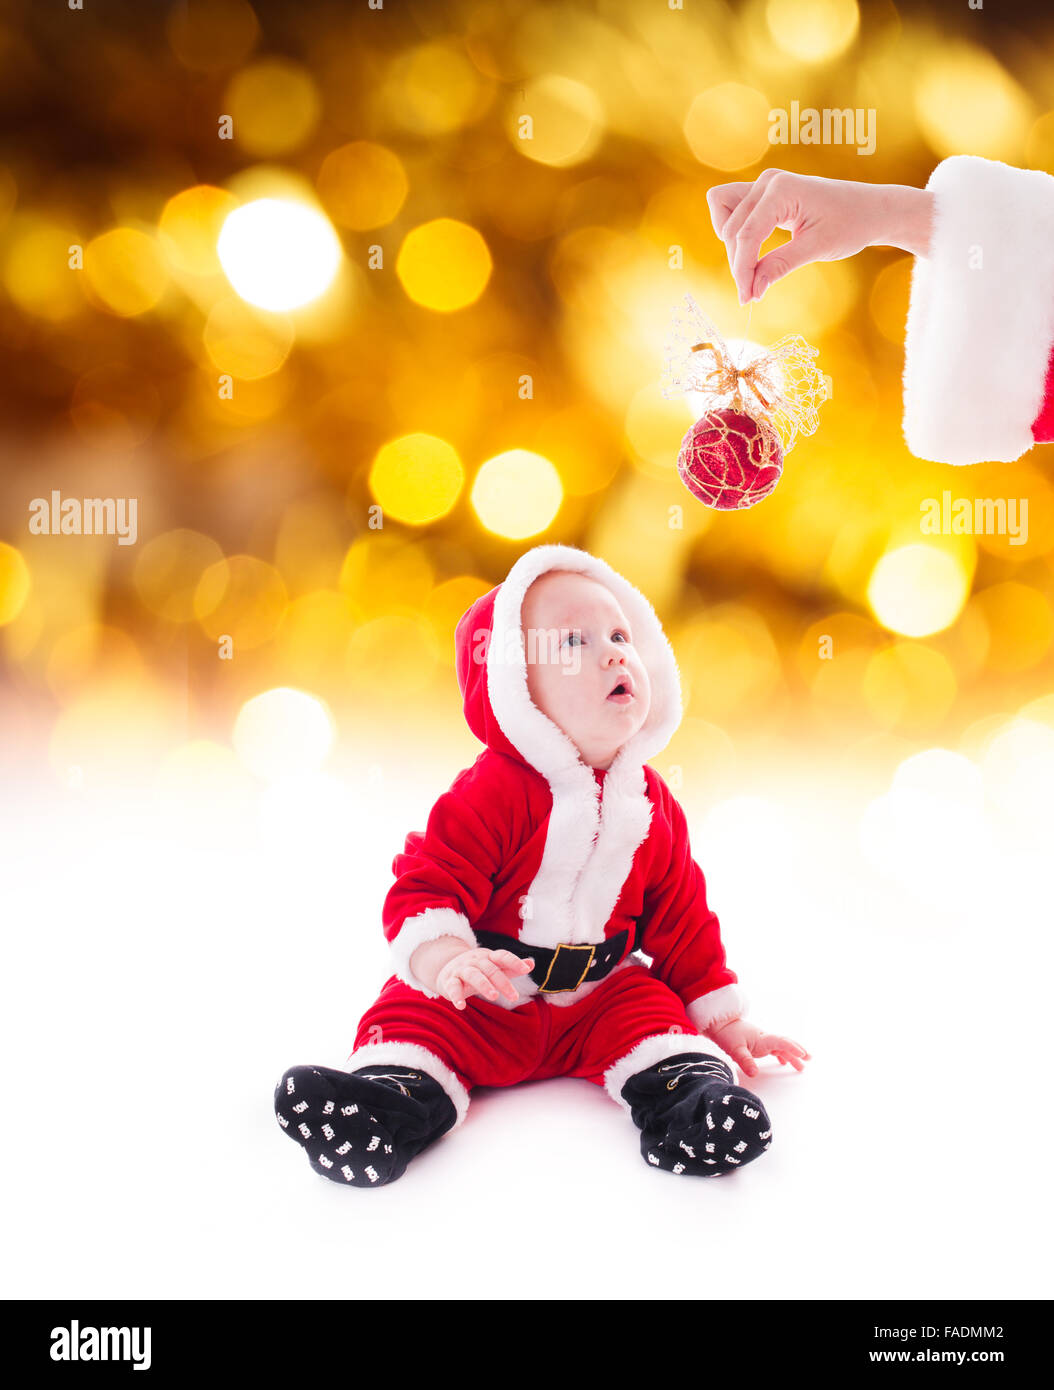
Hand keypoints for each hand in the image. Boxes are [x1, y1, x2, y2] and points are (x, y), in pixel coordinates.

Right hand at [435, 947, 534, 1010]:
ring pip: (473, 975)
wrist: (447, 968)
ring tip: (494, 996)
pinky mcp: (450, 981)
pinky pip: (453, 987)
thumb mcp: (495, 967)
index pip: (503, 956)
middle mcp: (475, 961)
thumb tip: (532, 963)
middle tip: (514, 997)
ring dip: (484, 985)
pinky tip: (461, 1006)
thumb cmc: (478, 970)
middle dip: (503, 982)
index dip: (514, 962)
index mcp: (488, 957)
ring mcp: (462, 970)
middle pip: (491, 969)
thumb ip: (512, 966)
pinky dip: (456, 996)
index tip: (526, 970)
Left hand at [705, 1016, 809, 1077]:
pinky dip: (781, 1055)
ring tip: (802, 1066)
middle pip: (785, 1044)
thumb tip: (755, 1073)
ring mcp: (762, 1040)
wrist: (719, 1023)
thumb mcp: (734, 1049)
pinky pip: (774, 1049)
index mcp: (761, 1039)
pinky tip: (783, 1063)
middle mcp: (764, 1039)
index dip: (792, 1048)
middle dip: (797, 1051)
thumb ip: (745, 1061)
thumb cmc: (726, 1034)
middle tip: (809, 1058)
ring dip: (792, 1056)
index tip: (803, 1054)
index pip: (781, 1042)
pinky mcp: (757, 1043)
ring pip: (780, 1048)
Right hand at [707, 169, 932, 303]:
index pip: (746, 234)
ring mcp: (764, 185)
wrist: (869, 208)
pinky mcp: (764, 194)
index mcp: (782, 189)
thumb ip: (779, 266)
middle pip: (731, 228)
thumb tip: (750, 291)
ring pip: (726, 217)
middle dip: (738, 262)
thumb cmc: (850, 223)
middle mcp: (768, 181)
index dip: (742, 269)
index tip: (746, 298)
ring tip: (753, 274)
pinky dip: (738, 238)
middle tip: (751, 293)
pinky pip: (734, 213)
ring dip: (734, 249)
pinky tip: (754, 258)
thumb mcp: (816, 248)